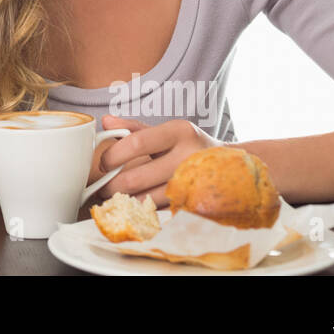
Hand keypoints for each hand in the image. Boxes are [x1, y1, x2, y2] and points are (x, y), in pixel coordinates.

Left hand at [93, 116, 221, 207]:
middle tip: (103, 187)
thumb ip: (134, 127)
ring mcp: (193, 184)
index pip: (136, 143)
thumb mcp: (167, 131)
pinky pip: (160, 212)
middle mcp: (188, 157)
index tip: (103, 163)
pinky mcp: (195, 205)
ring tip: (117, 197)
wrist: (230, 166)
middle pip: (137, 178)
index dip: (112, 155)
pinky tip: (137, 206)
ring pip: (146, 200)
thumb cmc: (189, 146)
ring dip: (124, 201)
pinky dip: (144, 211)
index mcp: (179, 132)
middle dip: (112, 186)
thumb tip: (106, 122)